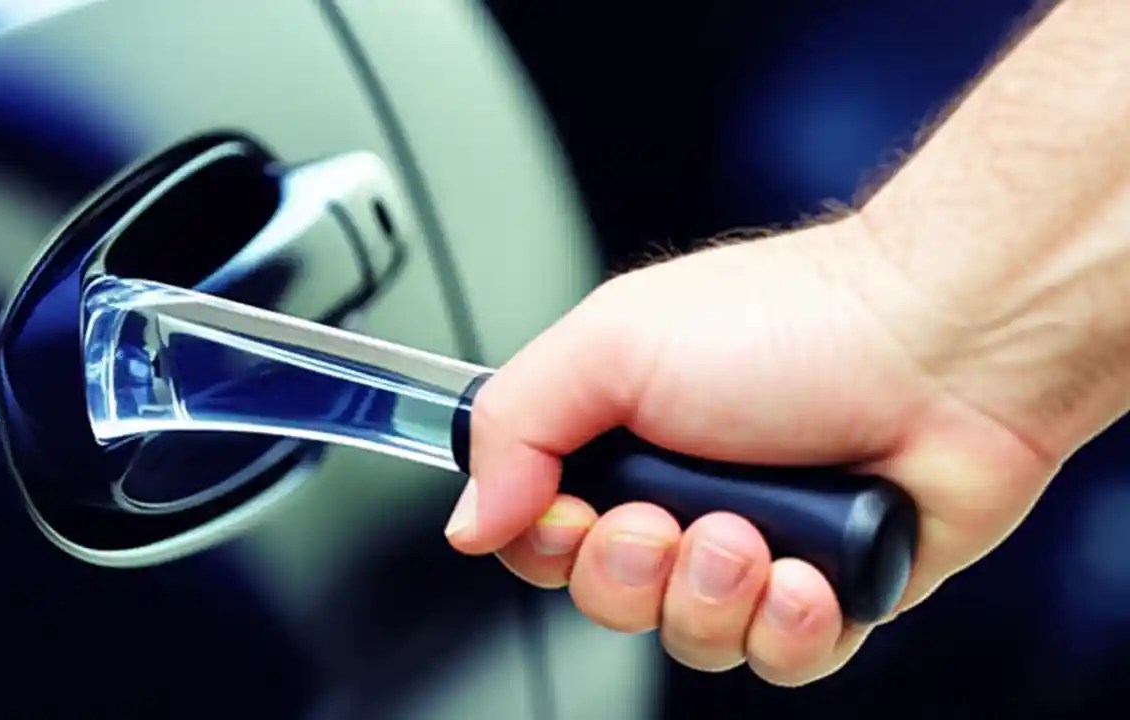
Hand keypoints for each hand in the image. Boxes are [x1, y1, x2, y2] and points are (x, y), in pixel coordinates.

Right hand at [442, 217, 1060, 685]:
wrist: (941, 347)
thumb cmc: (789, 325)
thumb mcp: (609, 345)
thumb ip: (513, 425)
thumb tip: (466, 518)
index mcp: (622, 438)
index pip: (540, 532)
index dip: (546, 542)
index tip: (571, 510)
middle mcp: (682, 499)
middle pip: (607, 598)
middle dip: (632, 571)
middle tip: (668, 517)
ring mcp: (755, 553)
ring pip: (688, 637)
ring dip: (713, 591)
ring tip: (756, 532)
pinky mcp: (825, 598)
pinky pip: (776, 661)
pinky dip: (787, 624)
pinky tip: (807, 570)